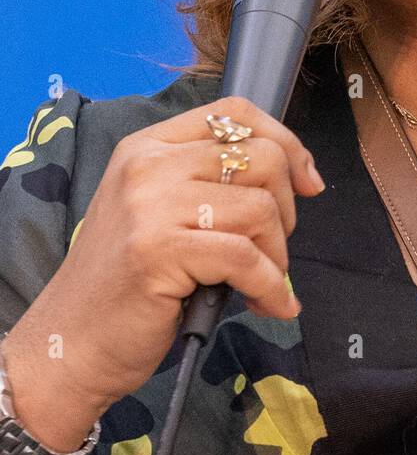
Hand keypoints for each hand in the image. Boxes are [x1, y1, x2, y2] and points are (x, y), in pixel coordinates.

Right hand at [5, 96, 324, 417]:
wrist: (71, 342)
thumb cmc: (128, 281)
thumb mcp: (161, 211)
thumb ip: (210, 183)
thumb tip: (298, 176)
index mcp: (148, 145)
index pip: (235, 112)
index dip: (286, 141)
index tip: (307, 182)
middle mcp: (148, 164)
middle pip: (262, 156)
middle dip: (286, 208)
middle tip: (270, 247)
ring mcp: (151, 205)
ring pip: (261, 208)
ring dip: (276, 254)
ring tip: (258, 281)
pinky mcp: (160, 250)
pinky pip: (247, 258)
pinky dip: (270, 286)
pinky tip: (266, 303)